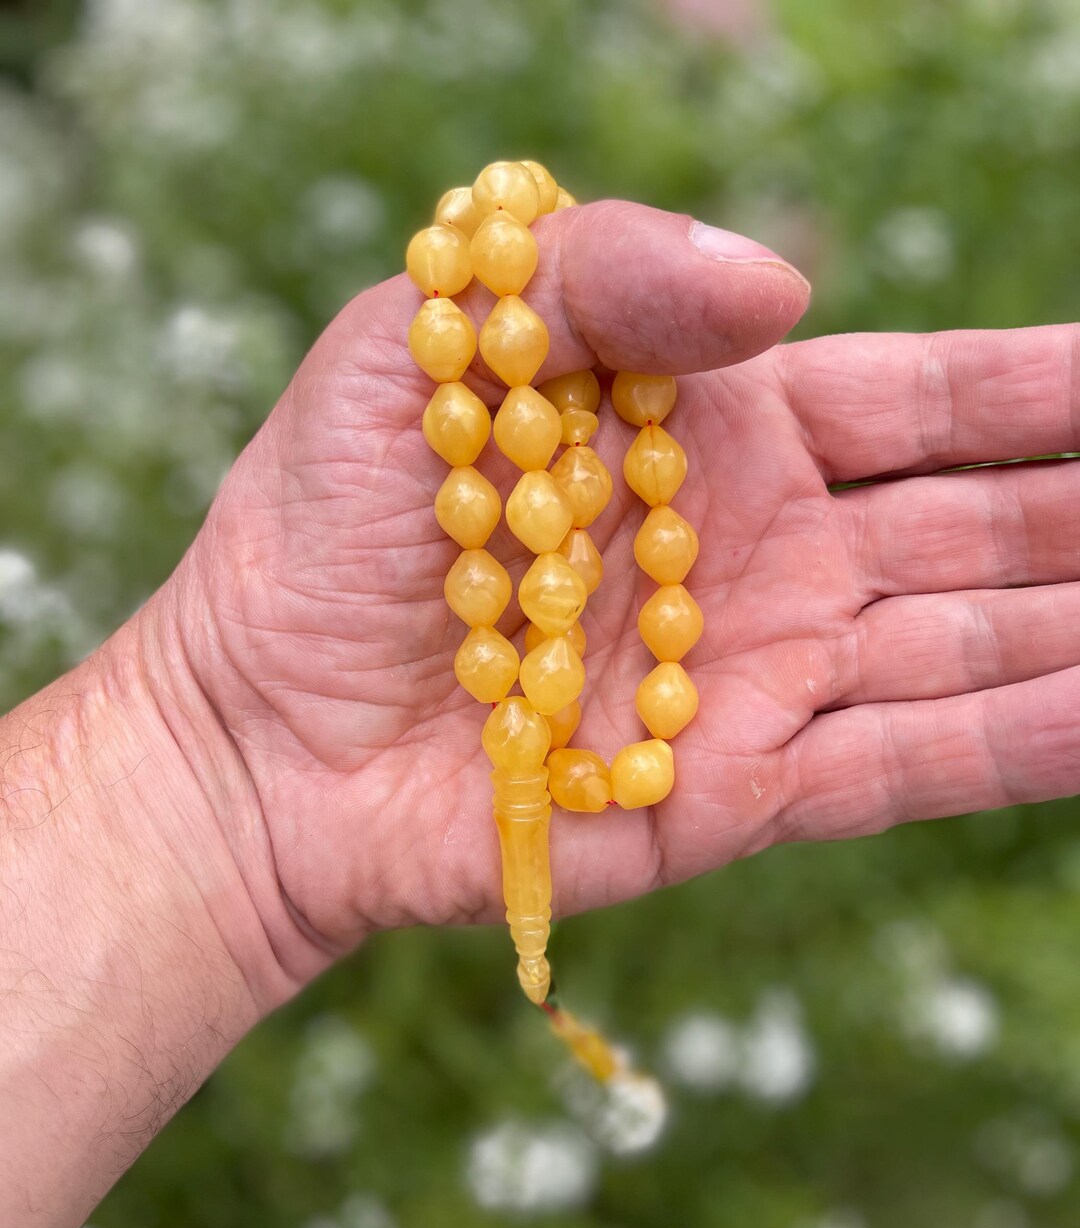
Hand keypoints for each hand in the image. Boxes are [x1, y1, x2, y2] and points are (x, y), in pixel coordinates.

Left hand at [150, 201, 1079, 989]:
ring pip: (967, 646)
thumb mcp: (436, 334)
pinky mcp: (734, 796)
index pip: (921, 403)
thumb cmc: (331, 519)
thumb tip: (786, 283)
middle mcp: (762, 560)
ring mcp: (758, 683)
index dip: (1045, 388)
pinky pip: (904, 763)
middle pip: (976, 527)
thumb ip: (607, 273)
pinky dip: (1017, 741)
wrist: (260, 722)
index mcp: (712, 438)